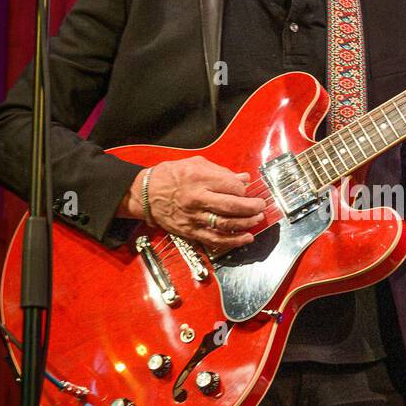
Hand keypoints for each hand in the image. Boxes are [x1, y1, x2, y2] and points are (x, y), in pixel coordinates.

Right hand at [121, 156, 266, 254]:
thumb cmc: (170, 176)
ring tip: (257, 220)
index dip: (244, 189)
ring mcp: (194, 217)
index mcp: (198, 178)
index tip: (247, 190)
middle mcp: (197, 199)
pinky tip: (246, 238)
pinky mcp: (190, 231)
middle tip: (261, 206)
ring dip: (246, 224)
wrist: (144, 194)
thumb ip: (221, 171)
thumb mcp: (195, 164)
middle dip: (252, 207)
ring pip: (225, 224)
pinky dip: (233, 241)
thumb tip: (244, 179)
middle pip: (232, 206)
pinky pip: (214, 239)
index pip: (231, 186)